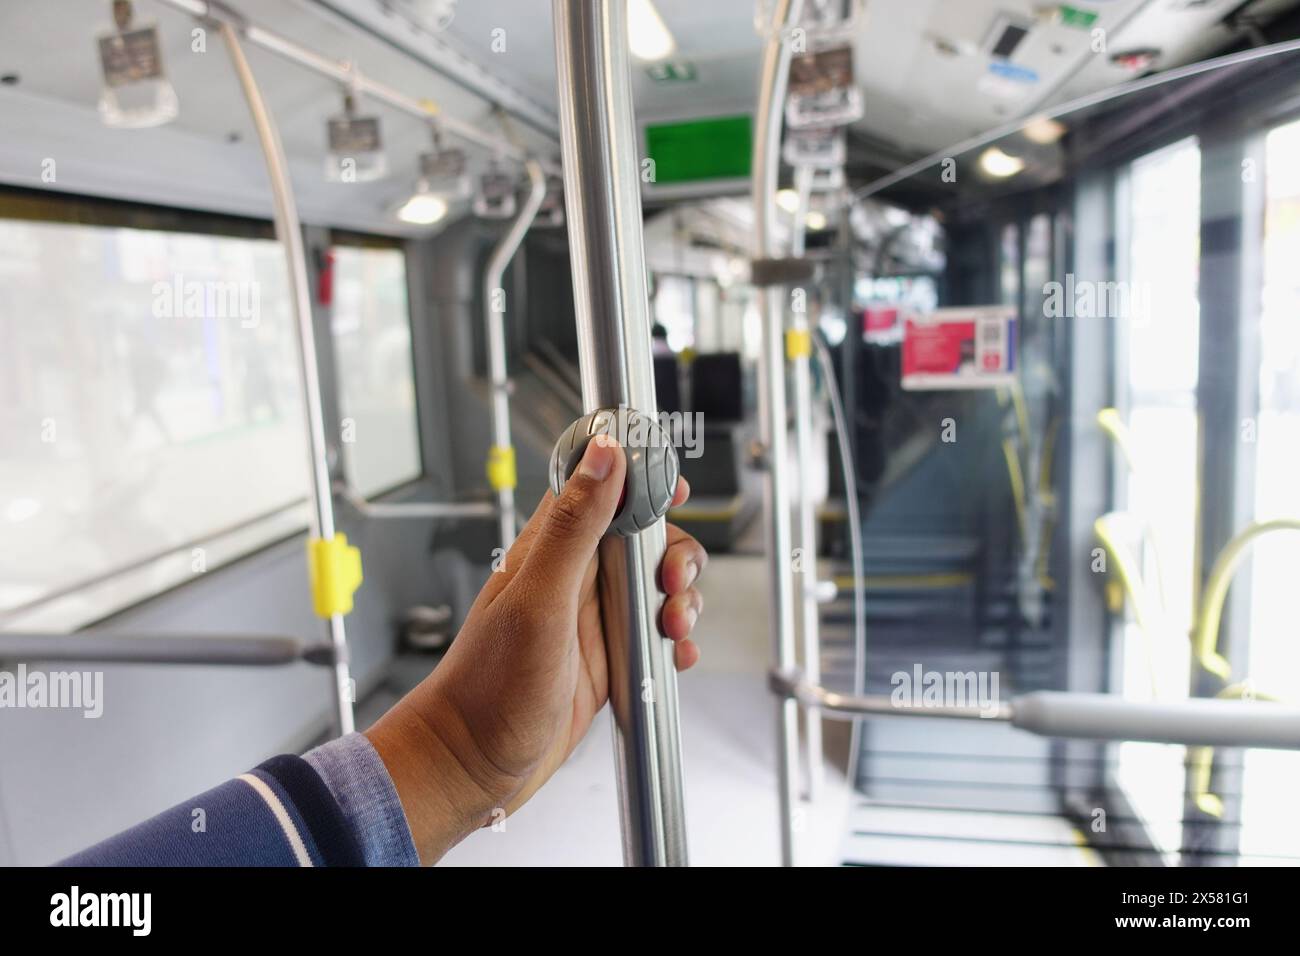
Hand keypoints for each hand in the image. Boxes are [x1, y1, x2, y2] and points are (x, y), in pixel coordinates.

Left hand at [365, 434, 706, 862]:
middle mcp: (573, 579)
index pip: (600, 488)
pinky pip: (652, 638)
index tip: (675, 488)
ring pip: (654, 589)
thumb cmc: (488, 688)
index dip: (641, 480)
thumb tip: (604, 456)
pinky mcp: (605, 660)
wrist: (471, 765)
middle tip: (672, 582)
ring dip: (680, 602)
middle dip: (674, 555)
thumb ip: (574, 526)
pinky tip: (672, 659)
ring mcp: (590, 621)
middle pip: (643, 540)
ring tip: (673, 628)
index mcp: (551, 549)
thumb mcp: (540, 600)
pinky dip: (673, 645)